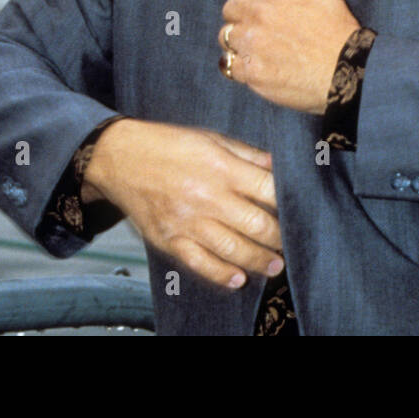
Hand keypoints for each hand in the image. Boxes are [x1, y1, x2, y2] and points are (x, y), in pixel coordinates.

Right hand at [82, 118, 281, 289]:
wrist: (118, 157)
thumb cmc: (167, 144)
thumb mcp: (210, 138)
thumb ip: (245, 154)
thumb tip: (276, 166)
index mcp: (220, 168)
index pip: (267, 190)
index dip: (288, 203)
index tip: (300, 211)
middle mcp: (206, 197)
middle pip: (255, 225)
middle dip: (279, 237)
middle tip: (291, 243)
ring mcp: (187, 221)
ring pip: (233, 249)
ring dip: (259, 260)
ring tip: (275, 265)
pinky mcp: (169, 239)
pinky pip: (200, 263)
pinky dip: (222, 274)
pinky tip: (239, 279)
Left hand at [219, 0, 360, 114]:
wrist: (347, 72)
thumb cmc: (339, 32)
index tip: (261, 4)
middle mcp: (260, 14)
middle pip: (231, 7)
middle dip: (242, 15)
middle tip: (258, 28)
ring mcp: (253, 44)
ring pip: (225, 36)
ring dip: (237, 41)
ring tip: (255, 49)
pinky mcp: (251, 71)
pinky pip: (229, 65)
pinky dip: (239, 67)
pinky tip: (255, 68)